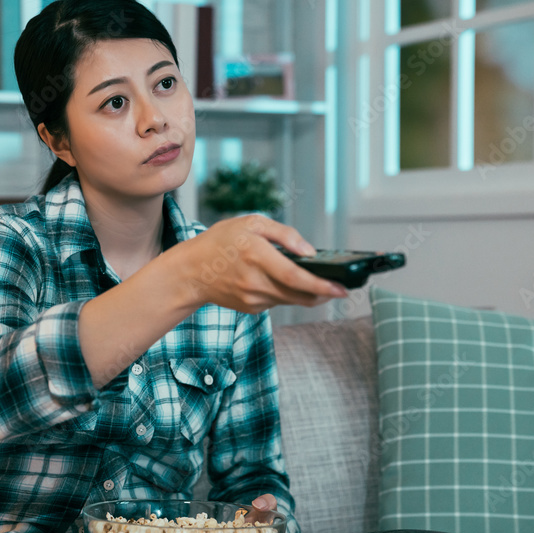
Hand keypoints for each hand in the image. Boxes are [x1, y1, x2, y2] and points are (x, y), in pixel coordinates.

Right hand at [170, 214, 347, 312]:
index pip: (295, 276)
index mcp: (256, 256)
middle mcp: (255, 282)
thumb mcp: (251, 223)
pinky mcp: (251, 308)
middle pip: (299, 294)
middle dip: (323, 292)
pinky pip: (277, 301)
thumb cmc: (221, 242)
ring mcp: (252, 298)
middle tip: (339, 287)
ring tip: (311, 279)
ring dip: (305, 292)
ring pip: (291, 299)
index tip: (342, 288)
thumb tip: (310, 251)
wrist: (191, 271)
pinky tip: (277, 281)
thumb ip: (284, 234)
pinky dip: (285, 292)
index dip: (321, 284)